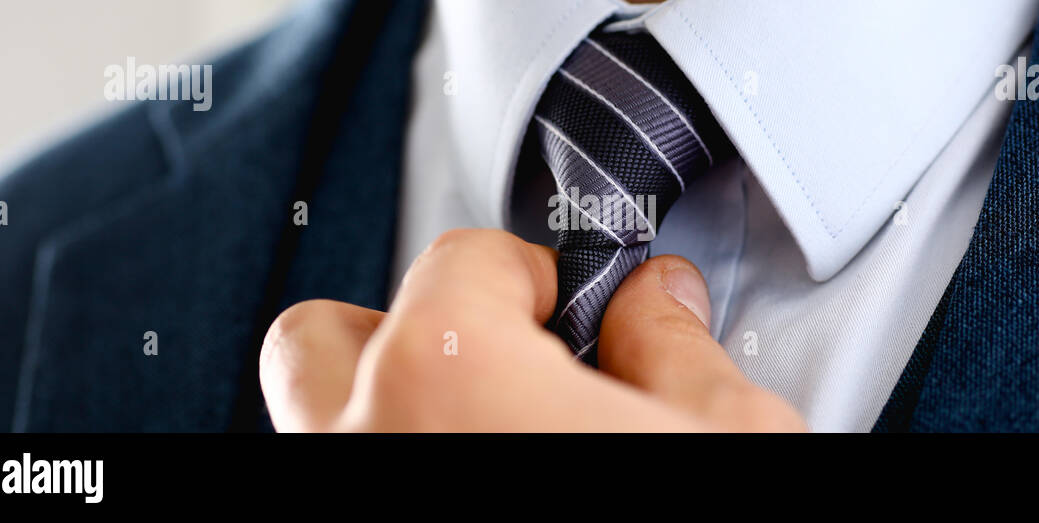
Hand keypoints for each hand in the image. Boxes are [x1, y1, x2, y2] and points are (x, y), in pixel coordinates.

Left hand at [259, 229, 804, 431]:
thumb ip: (682, 351)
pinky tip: (479, 466)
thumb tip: (660, 308)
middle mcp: (364, 446)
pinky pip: (342, 474)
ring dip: (379, 402)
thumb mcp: (728, 437)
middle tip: (496, 367)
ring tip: (477, 428)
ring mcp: (348, 498)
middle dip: (403, 332)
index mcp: (450, 381)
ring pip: (310, 421)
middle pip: (323, 337)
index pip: (464, 262)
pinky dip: (395, 452)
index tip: (578, 317)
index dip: (536, 280)